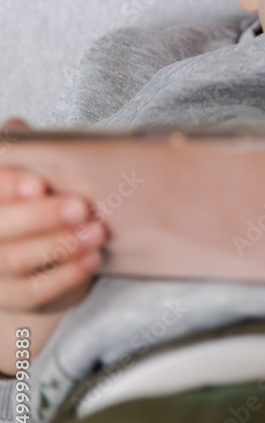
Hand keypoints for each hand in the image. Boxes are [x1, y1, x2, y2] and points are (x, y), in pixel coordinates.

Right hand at [0, 116, 107, 314]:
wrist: (37, 262)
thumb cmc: (34, 210)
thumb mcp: (29, 177)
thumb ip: (21, 154)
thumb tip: (17, 125)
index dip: (7, 185)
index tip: (39, 183)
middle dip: (40, 215)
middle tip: (81, 206)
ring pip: (16, 260)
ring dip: (60, 244)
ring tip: (97, 231)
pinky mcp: (10, 297)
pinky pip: (35, 290)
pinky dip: (66, 274)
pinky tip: (92, 258)